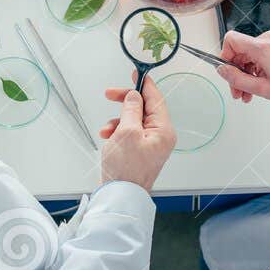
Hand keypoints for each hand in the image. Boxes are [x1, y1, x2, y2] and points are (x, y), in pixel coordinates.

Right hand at [98, 75, 176, 190]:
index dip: (144, 85)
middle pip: (144, 108)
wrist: (120, 196)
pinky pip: (129, 133)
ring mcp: (151, 145)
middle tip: (110, 94)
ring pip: (134, 120)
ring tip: (106, 130)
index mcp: (163, 130)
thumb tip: (134, 95)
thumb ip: (131, 109)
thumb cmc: (126, 169)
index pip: (156, 99)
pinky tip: (108, 138)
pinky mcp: (140, 151)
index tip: (135, 73)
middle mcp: (161, 136)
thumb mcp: (126, 132)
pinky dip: (117, 132)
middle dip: (125, 103)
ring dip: (117, 120)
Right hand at [216, 30, 269, 103]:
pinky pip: (260, 52)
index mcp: (262, 47)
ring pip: (250, 54)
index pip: (231, 39)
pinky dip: (257, 66)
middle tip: (238, 91)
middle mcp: (268, 39)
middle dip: (236, 72)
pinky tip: (260, 81)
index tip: (227, 70)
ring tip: (249, 92)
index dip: (225, 55)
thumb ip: (237, 79)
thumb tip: (221, 71)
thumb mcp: (262, 88)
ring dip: (247, 72)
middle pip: (240, 51)